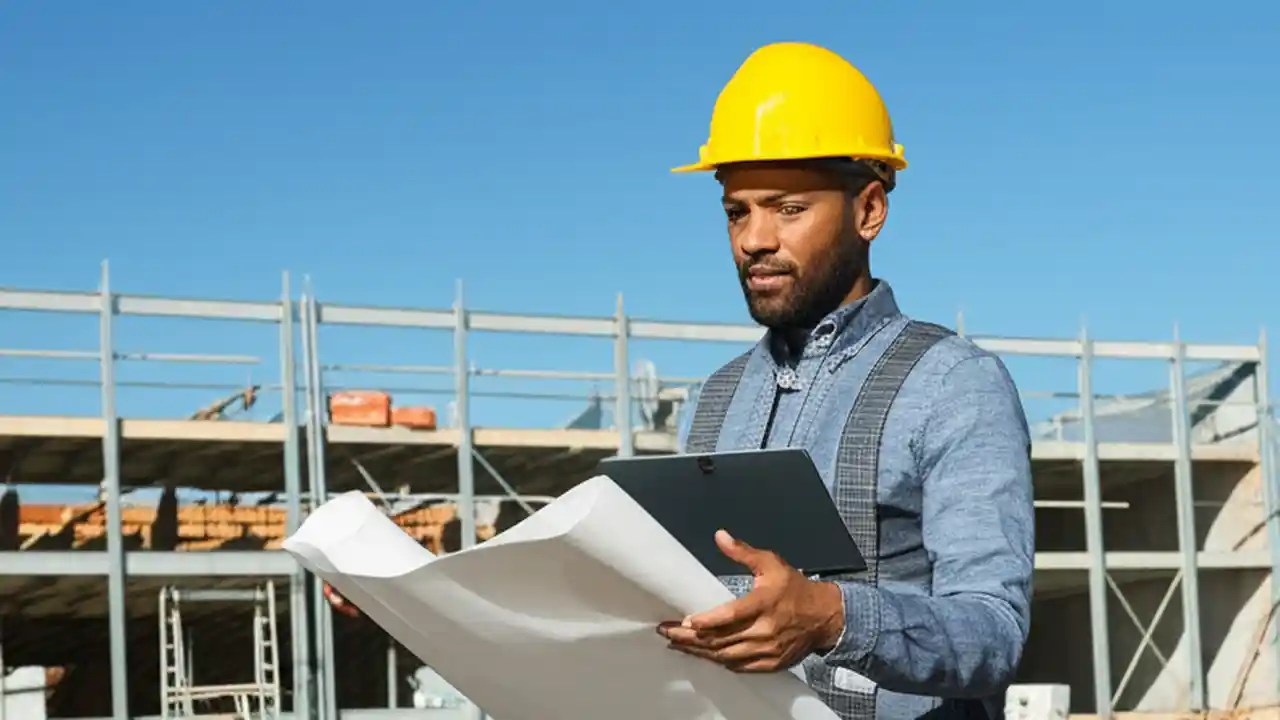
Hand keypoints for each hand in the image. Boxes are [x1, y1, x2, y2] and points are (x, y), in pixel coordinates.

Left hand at [658, 530, 844, 671]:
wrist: (824, 617)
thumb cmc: (795, 589)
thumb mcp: (771, 563)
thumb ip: (743, 552)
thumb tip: (720, 537)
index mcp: (764, 603)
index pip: (731, 616)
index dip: (707, 621)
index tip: (685, 621)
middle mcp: (765, 630)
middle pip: (721, 639)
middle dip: (690, 637)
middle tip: (666, 632)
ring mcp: (767, 650)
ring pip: (725, 655)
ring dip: (699, 651)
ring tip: (676, 644)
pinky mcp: (769, 663)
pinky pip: (738, 667)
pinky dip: (718, 661)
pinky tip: (702, 655)